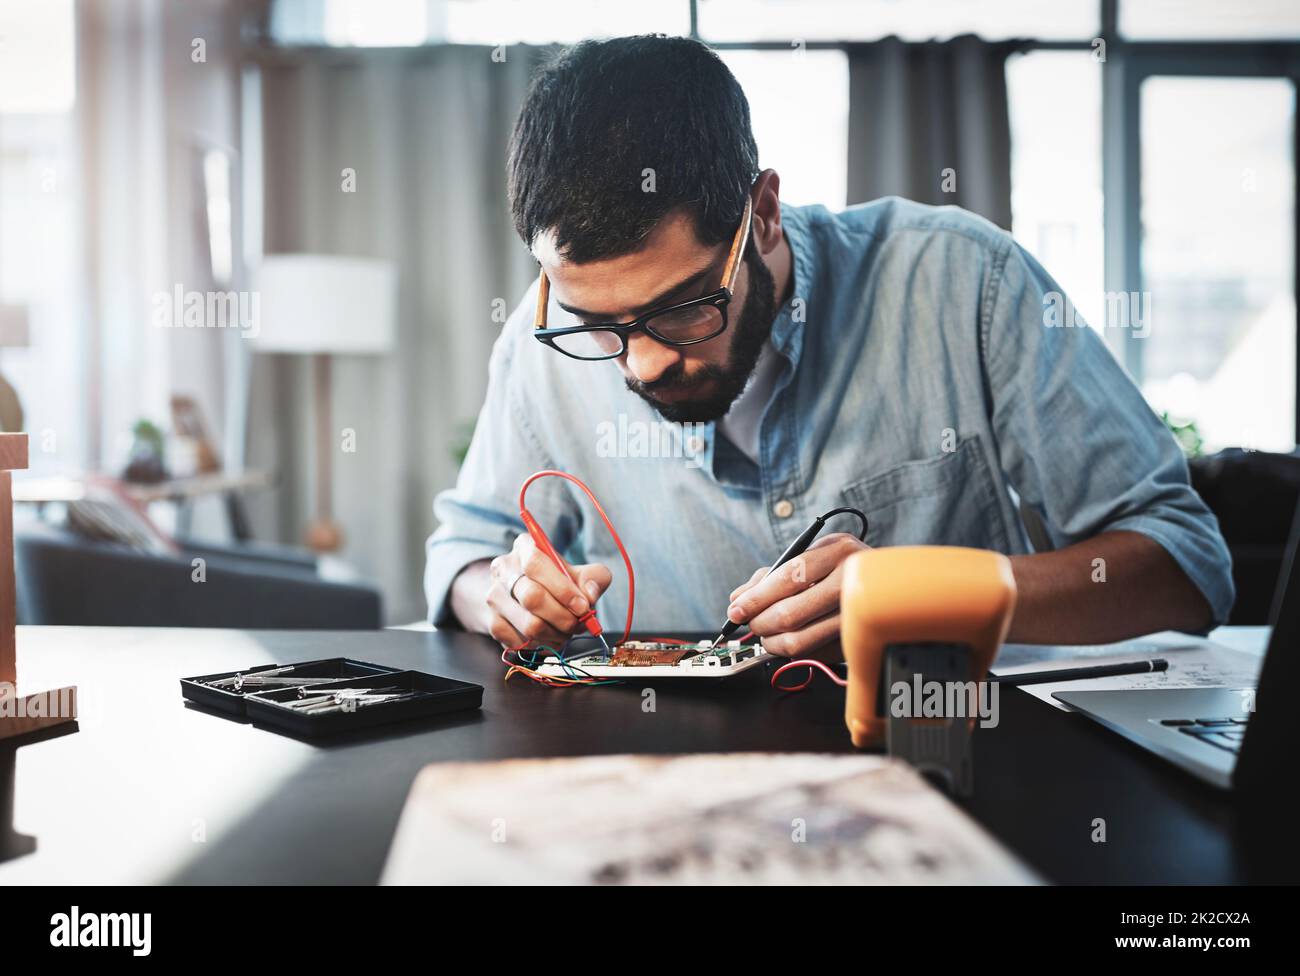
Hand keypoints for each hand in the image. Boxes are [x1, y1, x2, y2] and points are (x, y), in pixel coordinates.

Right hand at [485, 532, 612, 648]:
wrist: (526, 595)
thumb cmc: (558, 581)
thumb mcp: (580, 571)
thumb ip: (593, 578)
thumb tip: (589, 596)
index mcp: (524, 547)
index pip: (536, 563)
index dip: (562, 588)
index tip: (583, 606)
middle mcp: (503, 570)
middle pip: (532, 597)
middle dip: (563, 616)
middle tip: (578, 623)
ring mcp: (495, 597)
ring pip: (528, 624)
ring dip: (556, 634)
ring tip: (567, 631)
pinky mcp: (493, 624)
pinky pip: (522, 643)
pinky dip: (543, 646)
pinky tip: (551, 637)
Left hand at [725, 533, 869, 658]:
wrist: (889, 583)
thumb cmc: (840, 569)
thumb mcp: (810, 557)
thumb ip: (769, 575)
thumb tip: (738, 599)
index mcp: (838, 550)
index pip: (788, 577)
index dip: (756, 598)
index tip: (736, 610)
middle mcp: (853, 580)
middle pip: (792, 612)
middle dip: (760, 622)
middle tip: (750, 623)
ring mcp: (859, 614)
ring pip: (801, 640)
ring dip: (772, 642)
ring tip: (766, 634)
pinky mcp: (858, 640)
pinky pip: (813, 654)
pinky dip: (792, 651)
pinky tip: (788, 639)